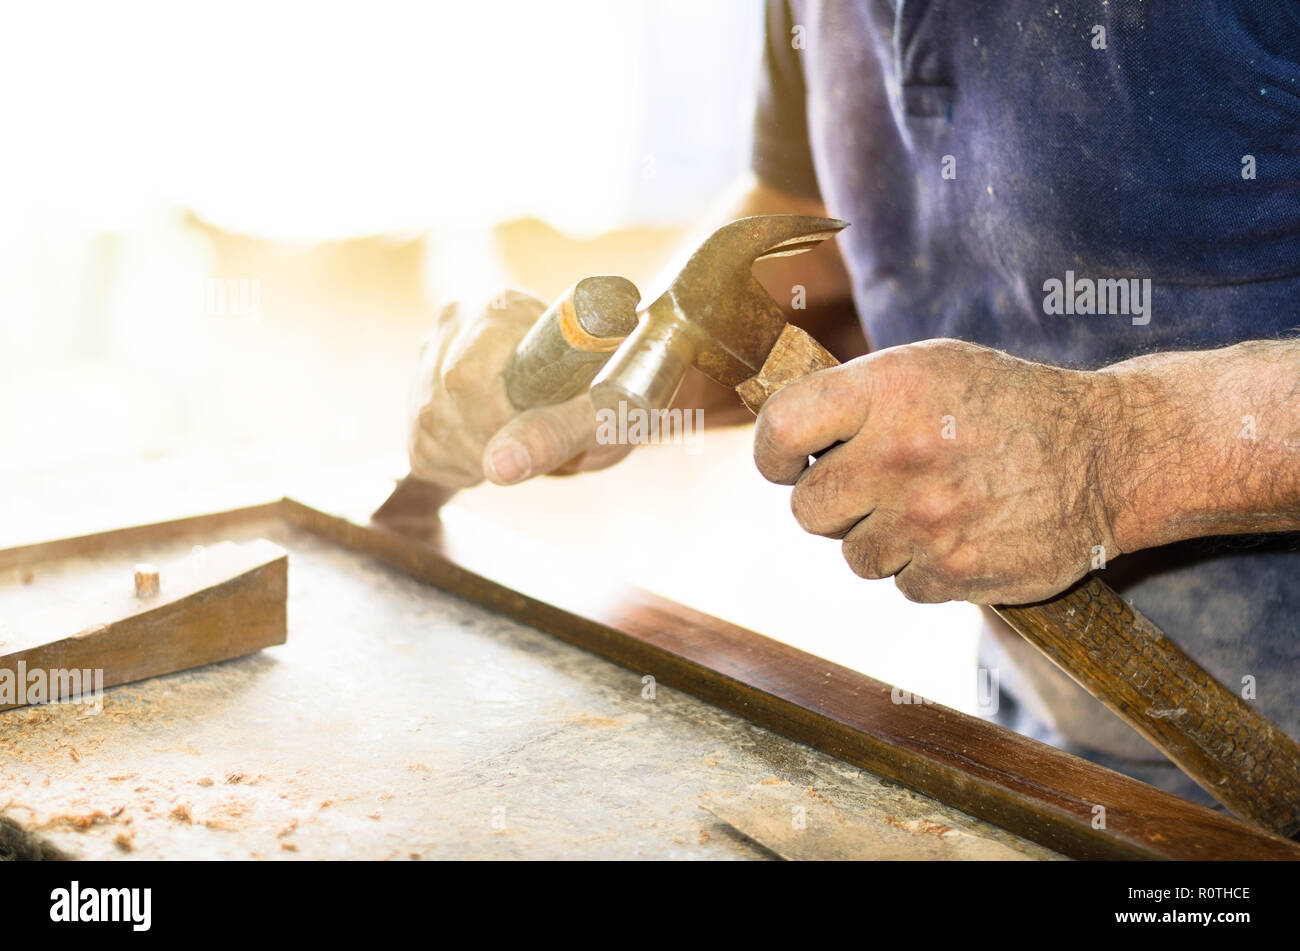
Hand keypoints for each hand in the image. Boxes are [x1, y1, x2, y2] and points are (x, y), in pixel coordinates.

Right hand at [406, 290, 629, 488]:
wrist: (588, 383)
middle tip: (532, 450)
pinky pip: (422, 449)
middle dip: (486, 447)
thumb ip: (558, 431)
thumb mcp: (602, 410)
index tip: (531, 437)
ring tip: (520, 446)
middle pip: (439, 406)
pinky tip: (498, 448)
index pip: (466, 376)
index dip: (494, 423)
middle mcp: (457, 323)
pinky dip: (462, 467)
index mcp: (504, 309)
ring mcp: (430, 354)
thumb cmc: (606, 391)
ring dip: (477, 460)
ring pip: (427, 431)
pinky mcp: (417, 390)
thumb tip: (501, 464)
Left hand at [752, 338, 1119, 604]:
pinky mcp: (954, 571)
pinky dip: (923, 568)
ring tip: (932, 506)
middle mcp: (900, 453)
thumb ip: (854, 398)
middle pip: (806, 508)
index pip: (780, 427)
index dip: (772, 454)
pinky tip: (961, 533)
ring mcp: (927, 518)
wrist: (1106, 455)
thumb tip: (778, 438)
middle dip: (832, 504)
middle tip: (873, 488)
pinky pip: (900, 584)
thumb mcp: (931, 368)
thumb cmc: (1005, 407)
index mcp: (889, 389)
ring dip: (881, 539)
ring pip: (852, 555)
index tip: (785, 464)